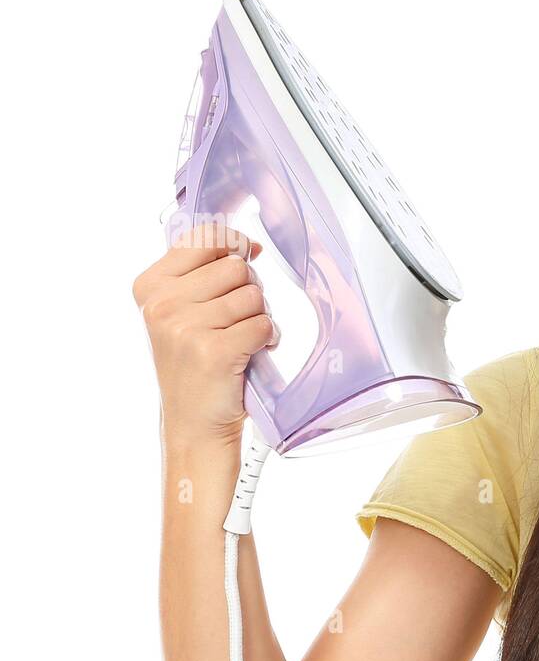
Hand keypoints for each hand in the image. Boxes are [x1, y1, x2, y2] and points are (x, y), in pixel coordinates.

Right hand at [132, 221, 277, 447]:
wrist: (193, 422)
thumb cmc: (195, 364)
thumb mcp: (181, 312)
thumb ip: (204, 273)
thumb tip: (248, 245)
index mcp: (150, 286)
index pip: (204, 237)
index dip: (232, 245)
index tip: (241, 257)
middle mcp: (162, 304)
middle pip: (235, 267)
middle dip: (247, 291)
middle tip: (235, 321)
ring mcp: (185, 328)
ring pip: (253, 296)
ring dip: (258, 318)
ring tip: (240, 340)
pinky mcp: (214, 351)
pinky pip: (263, 324)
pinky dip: (267, 339)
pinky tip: (250, 355)